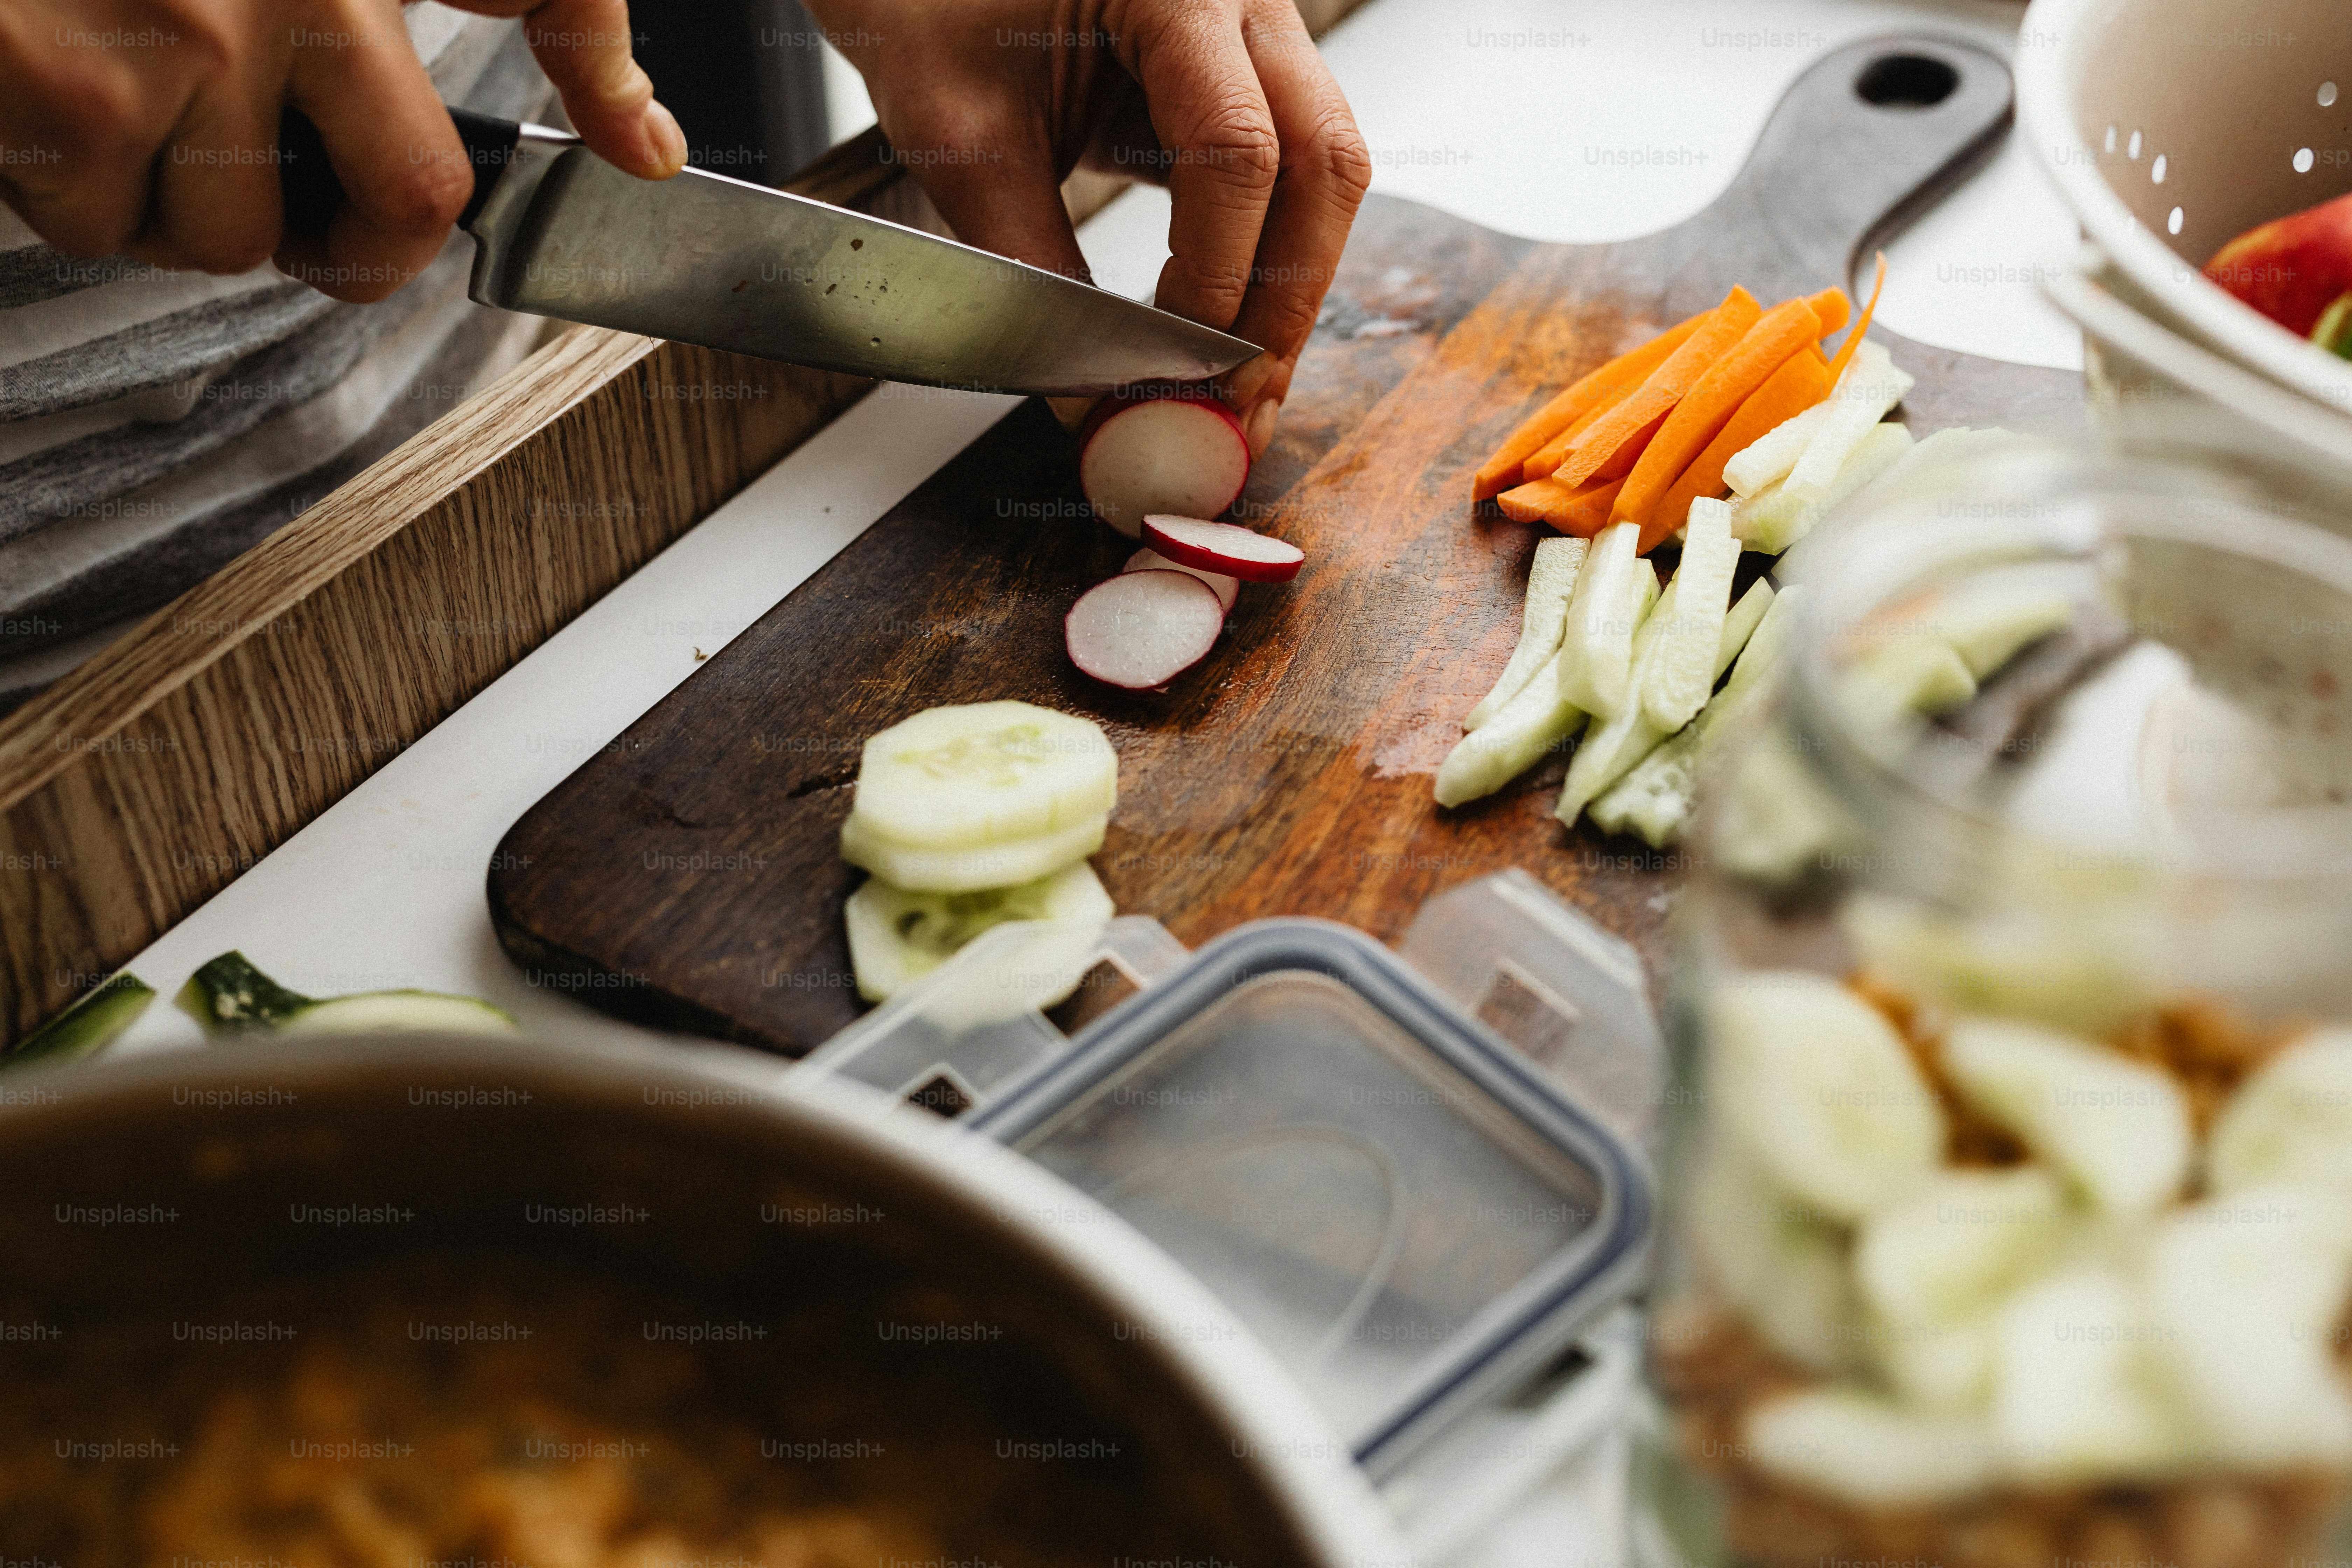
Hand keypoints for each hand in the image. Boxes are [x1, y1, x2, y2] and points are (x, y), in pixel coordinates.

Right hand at [0, 0, 686, 301]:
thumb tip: (642, 130)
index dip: (612, 77)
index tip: (640, 144)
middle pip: (405, 204)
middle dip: (346, 240)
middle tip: (280, 201)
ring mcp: (183, 32)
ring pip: (228, 235)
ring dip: (173, 204)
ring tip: (118, 102)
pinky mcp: (66, 89)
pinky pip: (103, 223)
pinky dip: (67, 191)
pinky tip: (43, 99)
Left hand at [806, 0, 1370, 454]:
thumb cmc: (932, 5)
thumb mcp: (961, 135)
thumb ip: (1028, 265)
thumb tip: (1093, 398)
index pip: (1238, 151)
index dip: (1216, 281)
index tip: (1176, 371)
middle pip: (1323, 164)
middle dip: (1283, 303)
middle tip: (1240, 407)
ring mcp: (1260, 26)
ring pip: (1329, 170)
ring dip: (1289, 289)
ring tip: (1242, 389)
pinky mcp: (1249, 68)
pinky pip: (1294, 169)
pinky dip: (1266, 255)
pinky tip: (1231, 330)